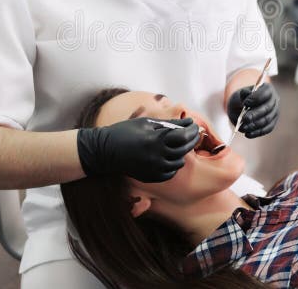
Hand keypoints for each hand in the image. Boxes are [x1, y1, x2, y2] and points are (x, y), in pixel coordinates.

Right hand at [77, 117, 199, 181]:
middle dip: (191, 140)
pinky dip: (173, 165)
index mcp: (156, 140)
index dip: (191, 130)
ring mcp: (154, 169)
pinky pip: (169, 173)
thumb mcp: (146, 123)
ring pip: (179, 163)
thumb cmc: (124, 131)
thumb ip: (168, 124)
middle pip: (184, 149)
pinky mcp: (150, 176)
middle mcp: (157, 156)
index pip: (183, 136)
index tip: (193, 124)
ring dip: (182, 153)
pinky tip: (170, 157)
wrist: (105, 150)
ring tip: (180, 144)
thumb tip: (187, 121)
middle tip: (192, 133)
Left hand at [226, 82, 279, 138]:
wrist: (243, 108)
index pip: (265, 93)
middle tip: (244, 118)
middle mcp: (274, 100)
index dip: (256, 98)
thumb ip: (243, 94)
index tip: (245, 102)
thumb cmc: (242, 99)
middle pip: (267, 108)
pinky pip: (266, 129)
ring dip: (255, 125)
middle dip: (255, 114)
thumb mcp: (240, 94)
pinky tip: (247, 134)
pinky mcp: (272, 123)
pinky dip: (257, 132)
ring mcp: (274, 112)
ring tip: (243, 127)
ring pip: (267, 120)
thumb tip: (246, 96)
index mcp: (267, 89)